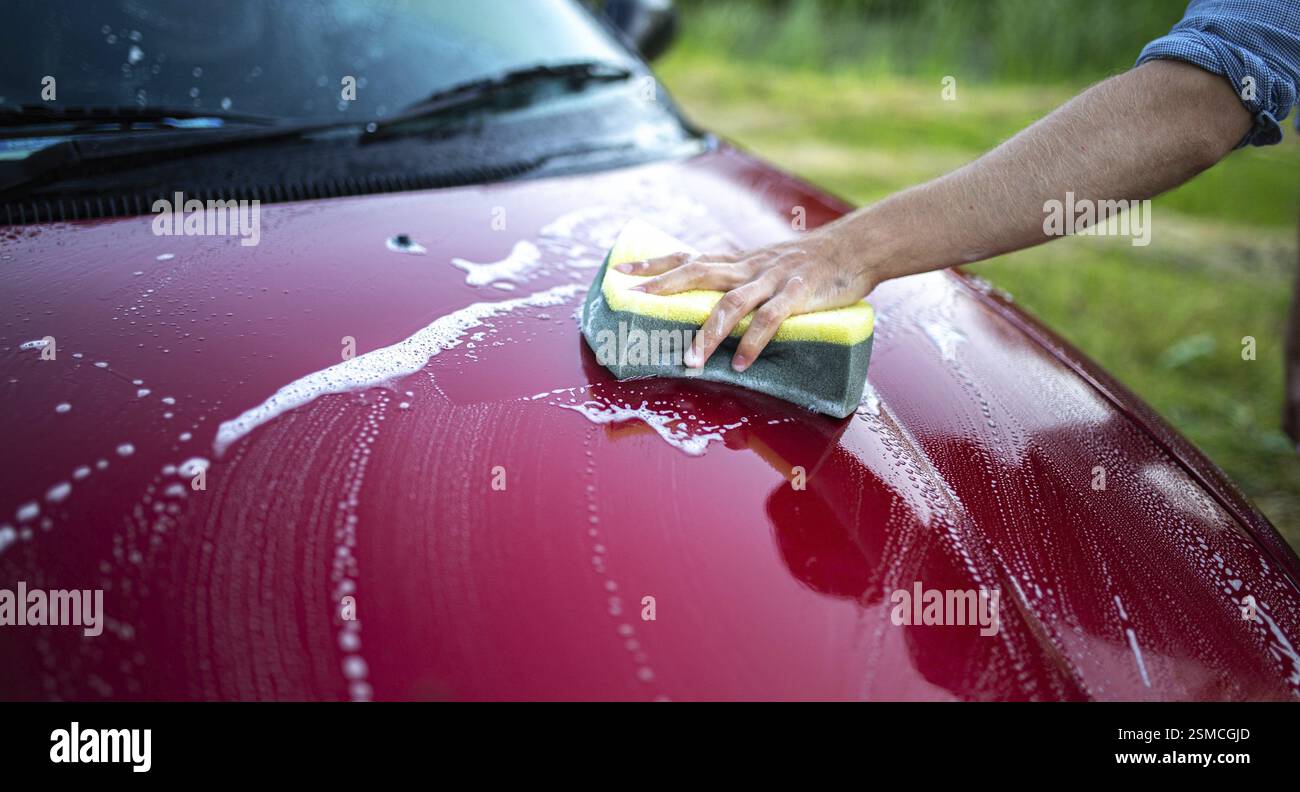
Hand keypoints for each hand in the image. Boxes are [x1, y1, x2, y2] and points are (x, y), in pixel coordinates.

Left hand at [616, 228, 874, 370]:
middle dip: (665, 285)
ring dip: (709, 333)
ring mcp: (773, 278)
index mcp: (738, 261)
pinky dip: (754, 341)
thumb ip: (739, 281)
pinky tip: (742, 363)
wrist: (855, 249)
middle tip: (636, 299)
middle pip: (699, 271)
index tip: (622, 271)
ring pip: (732, 303)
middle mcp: (749, 266)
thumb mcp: (766, 266)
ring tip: (691, 360)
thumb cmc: (808, 263)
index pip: (688, 257)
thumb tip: (710, 306)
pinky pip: (772, 318)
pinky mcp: (799, 293)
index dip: (654, 263)